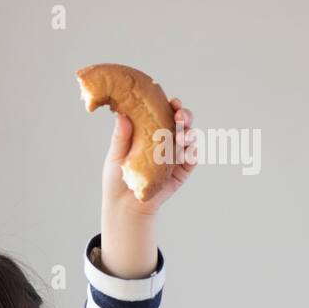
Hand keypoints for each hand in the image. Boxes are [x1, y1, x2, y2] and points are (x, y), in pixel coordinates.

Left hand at [104, 98, 198, 216]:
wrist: (124, 205)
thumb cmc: (117, 178)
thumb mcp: (116, 155)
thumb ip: (121, 137)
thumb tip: (121, 114)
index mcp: (151, 132)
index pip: (164, 113)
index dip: (171, 106)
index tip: (172, 101)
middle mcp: (166, 141)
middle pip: (182, 123)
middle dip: (185, 115)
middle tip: (180, 116)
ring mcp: (175, 155)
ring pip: (190, 138)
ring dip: (189, 133)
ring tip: (181, 136)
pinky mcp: (181, 171)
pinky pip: (192, 158)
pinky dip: (191, 153)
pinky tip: (186, 151)